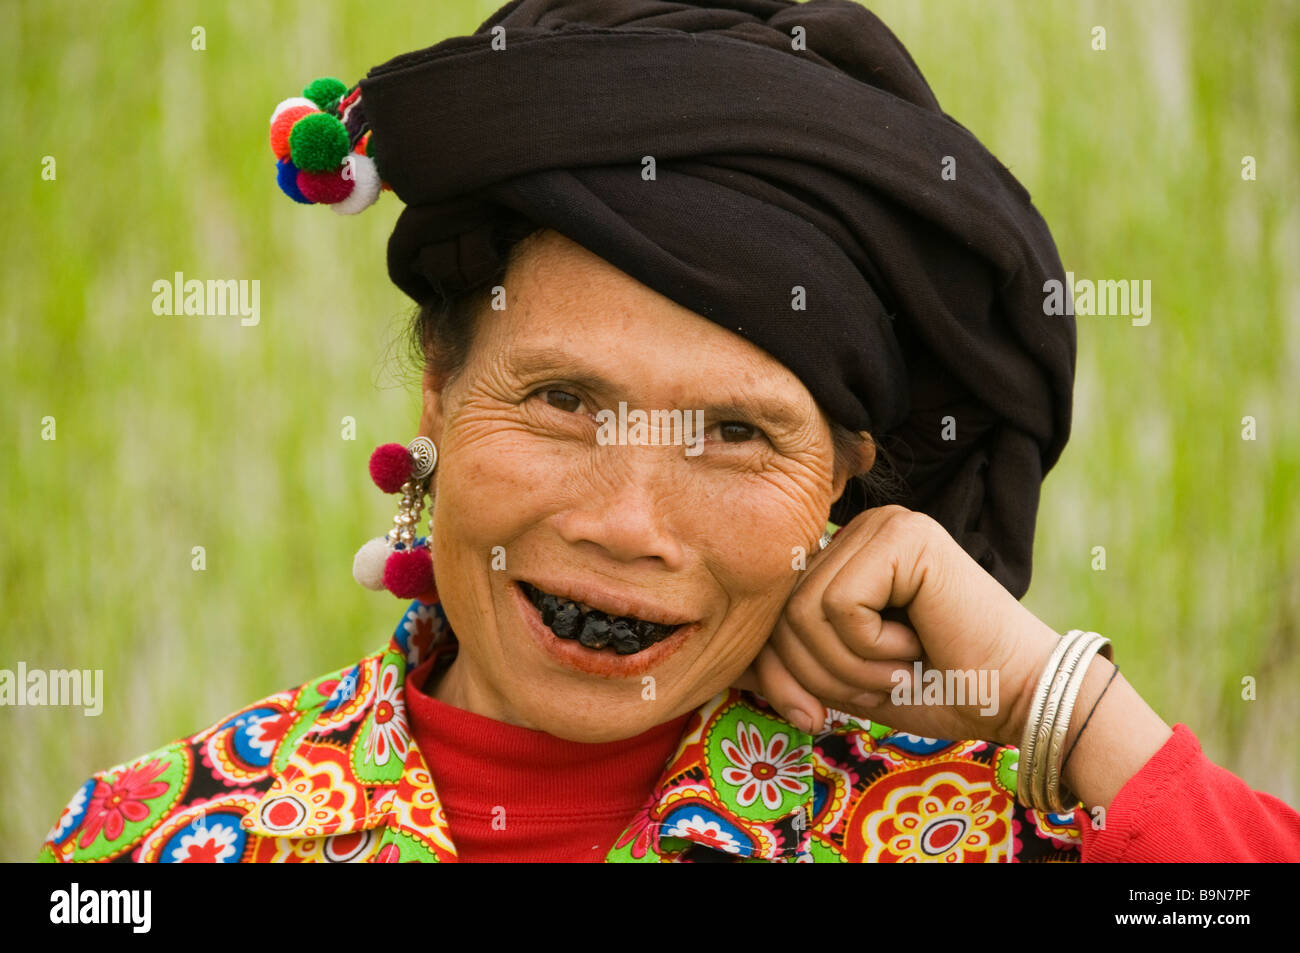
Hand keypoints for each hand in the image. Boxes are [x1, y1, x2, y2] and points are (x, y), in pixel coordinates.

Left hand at [732, 505, 1060, 744]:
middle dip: (816, 675)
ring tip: (900, 667)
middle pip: (780, 612)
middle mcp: (858, 530)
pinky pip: (838, 605)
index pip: (770, 610)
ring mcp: (882, 526)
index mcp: (842, 556)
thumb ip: (787, 664)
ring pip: (804, 611)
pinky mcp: (904, 536)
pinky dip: (871, 647)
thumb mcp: (840, 680)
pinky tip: (916, 643)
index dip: (777, 672)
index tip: (809, 715)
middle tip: (879, 687)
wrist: (1014, 698)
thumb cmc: (937, 690)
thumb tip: (731, 664)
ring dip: (849, 667)